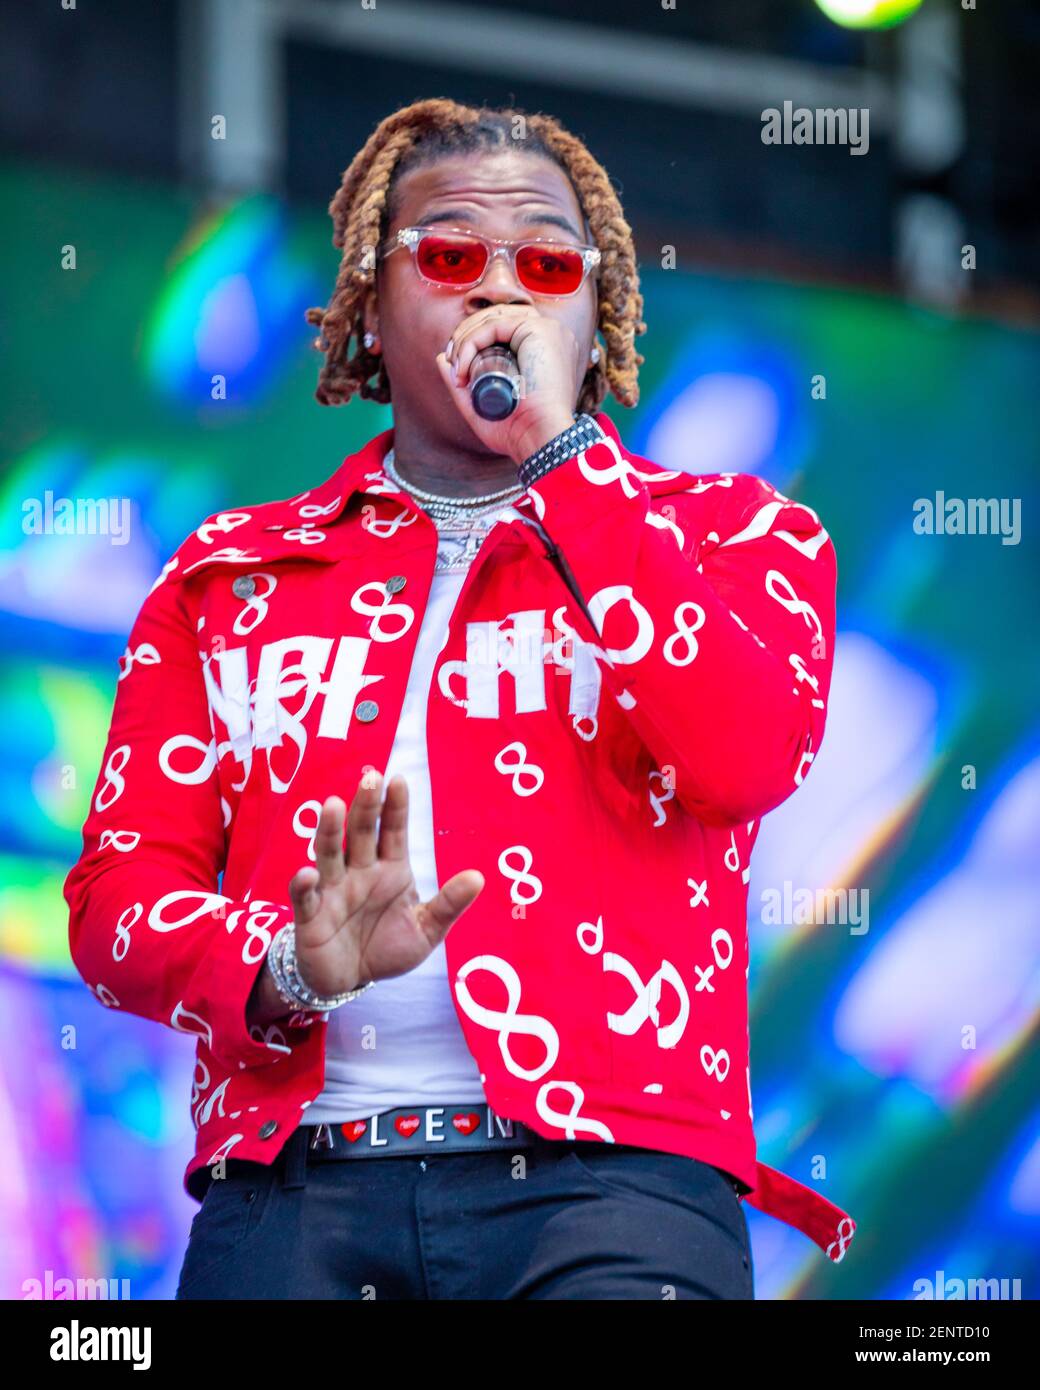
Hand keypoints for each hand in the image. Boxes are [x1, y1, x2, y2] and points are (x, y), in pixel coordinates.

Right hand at [283, 773, 483, 1002]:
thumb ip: (448, 904)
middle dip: (365, 806)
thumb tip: (479, 877)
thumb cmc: (387, 947)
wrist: (351, 980)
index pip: (394, 830)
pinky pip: (304, 895)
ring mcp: (332, 888)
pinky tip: (309, 872)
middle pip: (361, 832)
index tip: (398, 779)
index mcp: (390, 869)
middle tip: (370, 778)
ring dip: (329, 830)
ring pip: (328, 852)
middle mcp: (359, 870)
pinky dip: (304, 883)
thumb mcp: (425, 930)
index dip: (395, 806)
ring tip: (331, 805)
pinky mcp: (310, 914)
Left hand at [434, 306, 578, 465]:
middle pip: (497, 316)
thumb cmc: (518, 432)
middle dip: (466, 335)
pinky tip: (463, 366)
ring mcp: (547, 329)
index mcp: (544, 349)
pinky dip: (471, 342)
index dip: (474, 338)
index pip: (504, 327)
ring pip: (493, 318)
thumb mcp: (482, 406)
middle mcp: (549, 335)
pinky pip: (493, 325)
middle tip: (451, 361)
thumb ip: (462, 383)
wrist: (539, 439)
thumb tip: (440, 358)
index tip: (455, 365)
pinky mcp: (538, 329)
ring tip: (456, 368)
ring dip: (465, 339)